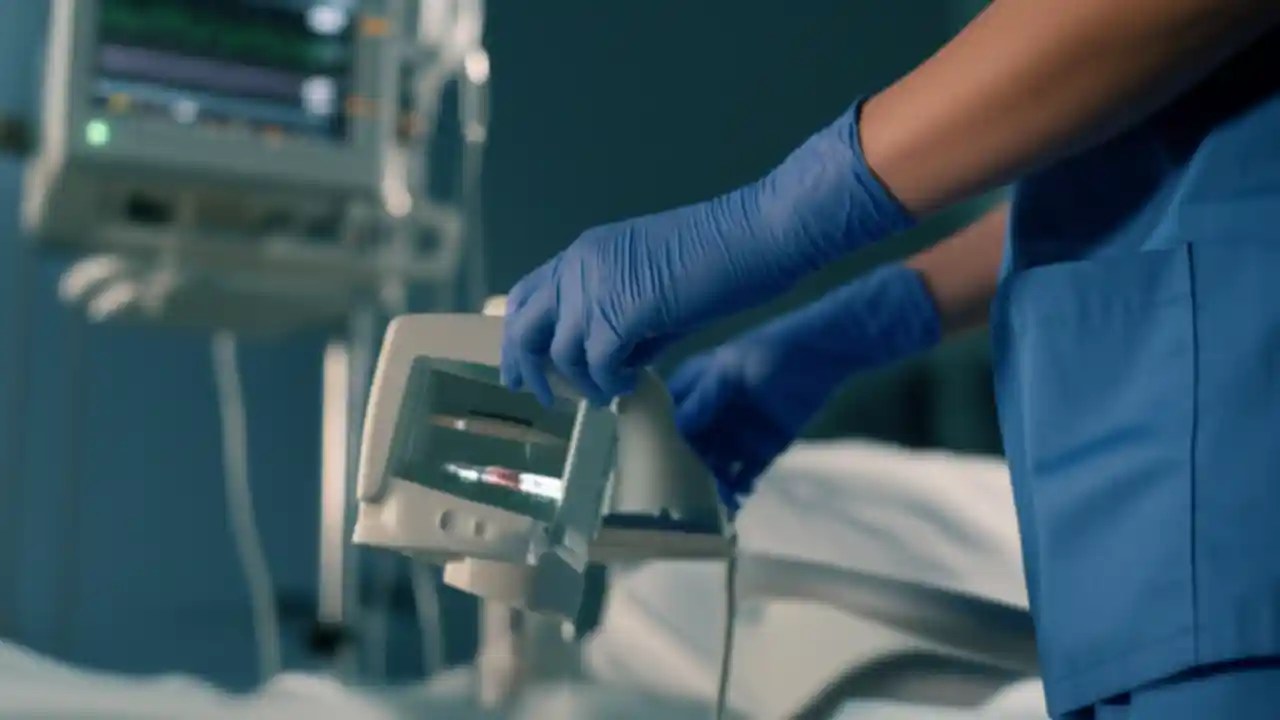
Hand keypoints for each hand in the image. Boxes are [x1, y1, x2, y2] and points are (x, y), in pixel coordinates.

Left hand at [501, 99, 913, 405]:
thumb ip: (625, 323)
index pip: (527, 295)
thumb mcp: (656, 291)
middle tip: (540, 397)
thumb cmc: (721, 259)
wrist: (757, 235)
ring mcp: (598, 285)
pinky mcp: (623, 310)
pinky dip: (611, 383)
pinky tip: (630, 389)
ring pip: (561, 352)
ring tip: (608, 394)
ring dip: (582, 382)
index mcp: (587, 253)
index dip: (519, 334)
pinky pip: (598, 364)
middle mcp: (581, 264)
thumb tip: (610, 368)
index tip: (524, 368)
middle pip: (524, 324)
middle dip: (525, 366)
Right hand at [668, 264, 941, 512]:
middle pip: (690, 447)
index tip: (645, 462)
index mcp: (698, 387)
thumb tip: (676, 428)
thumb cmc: (770, 353)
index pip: (668, 415)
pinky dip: (740, 488)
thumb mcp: (729, 370)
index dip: (657, 436)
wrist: (822, 356)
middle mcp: (713, 413)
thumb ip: (704, 398)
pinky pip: (746, 474)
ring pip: (716, 464)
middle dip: (685, 469)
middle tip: (679, 495)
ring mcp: (738, 431)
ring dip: (711, 483)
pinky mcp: (764, 447)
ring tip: (711, 503)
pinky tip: (737, 499)